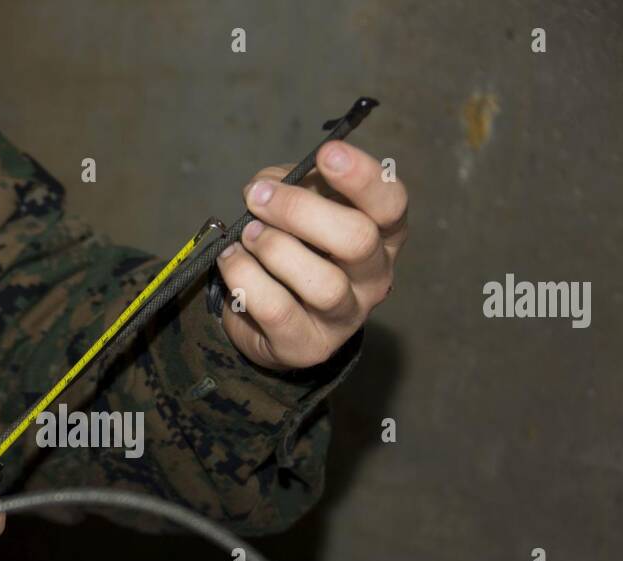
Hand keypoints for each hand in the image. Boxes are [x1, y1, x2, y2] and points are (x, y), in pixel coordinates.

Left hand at [215, 140, 408, 370]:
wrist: (268, 317)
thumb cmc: (292, 247)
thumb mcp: (295, 206)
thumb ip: (289, 185)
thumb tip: (266, 188)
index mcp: (382, 233)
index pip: (391, 202)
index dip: (362, 176)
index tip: (326, 153)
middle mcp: (374, 277)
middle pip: (357, 240)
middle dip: (301, 211)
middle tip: (258, 196)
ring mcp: (345, 317)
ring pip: (323, 283)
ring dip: (275, 249)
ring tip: (247, 235)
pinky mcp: (308, 346)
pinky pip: (278, 311)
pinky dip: (247, 279)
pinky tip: (231, 260)